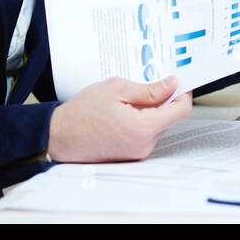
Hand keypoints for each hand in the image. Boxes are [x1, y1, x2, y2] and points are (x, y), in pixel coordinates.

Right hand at [48, 76, 192, 162]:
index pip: (181, 111)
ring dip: (149, 112)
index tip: (177, 83)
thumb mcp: (117, 89)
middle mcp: (143, 145)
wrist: (56, 136)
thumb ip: (149, 90)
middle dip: (162, 101)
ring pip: (156, 126)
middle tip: (144, 88)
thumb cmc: (81, 113)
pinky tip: (121, 115)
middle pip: (169, 118)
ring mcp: (136, 153)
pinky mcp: (129, 156)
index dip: (183, 94)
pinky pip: (144, 135)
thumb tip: (172, 85)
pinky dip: (139, 122)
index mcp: (142, 128)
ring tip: (125, 103)